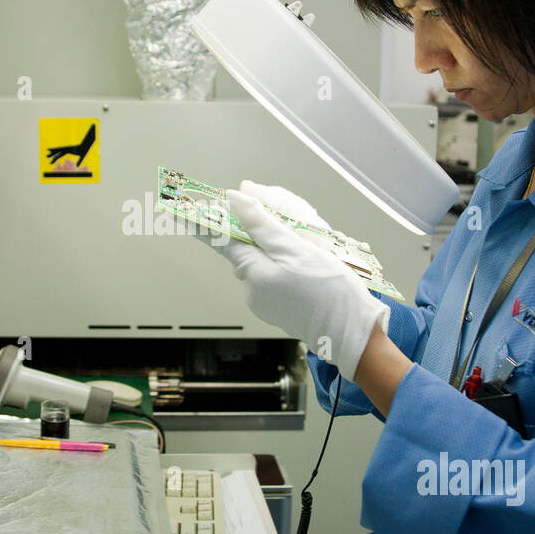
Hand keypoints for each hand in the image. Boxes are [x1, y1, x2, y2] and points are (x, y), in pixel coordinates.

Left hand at [199, 184, 390, 378]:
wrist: (350, 333)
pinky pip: (274, 279)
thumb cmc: (327, 291)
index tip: (183, 209)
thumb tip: (233, 200)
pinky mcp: (278, 309)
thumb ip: (261, 224)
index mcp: (252, 273)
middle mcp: (251, 290)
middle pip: (245, 250)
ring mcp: (264, 302)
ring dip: (277, 252)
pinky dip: (285, 269)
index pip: (220, 240)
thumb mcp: (295, 249)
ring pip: (262, 264)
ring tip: (308, 253)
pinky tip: (308, 270)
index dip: (204, 222)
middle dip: (258, 235)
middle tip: (286, 227)